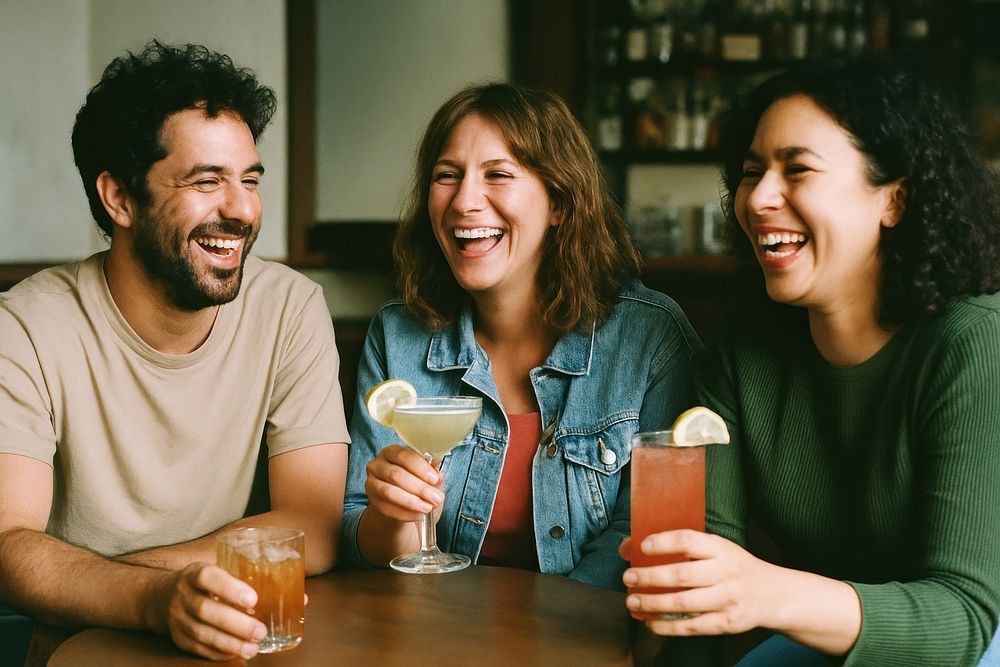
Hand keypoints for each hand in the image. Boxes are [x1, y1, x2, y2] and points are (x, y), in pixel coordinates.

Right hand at [152, 562, 266, 660]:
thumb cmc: (205, 583)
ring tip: (253, 647)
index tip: (253, 599)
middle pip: (205, 610)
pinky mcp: (178, 638)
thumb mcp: (217, 570)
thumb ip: (244, 577)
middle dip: (235, 623)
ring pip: (201, 633)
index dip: (229, 588)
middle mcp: (182, 595)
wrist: (164, 596)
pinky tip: (237, 653)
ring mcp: (177, 618)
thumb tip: (289, 591)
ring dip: (229, 643)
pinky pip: (198, 648)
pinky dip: (220, 653)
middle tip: (260, 631)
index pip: (207, 577)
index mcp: (194, 573)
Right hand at [364, 444, 445, 522]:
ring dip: (411, 501)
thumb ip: (432, 471)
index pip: (403, 455)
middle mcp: (377, 464)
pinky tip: (418, 515)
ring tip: (427, 508)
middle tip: (436, 498)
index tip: (435, 479)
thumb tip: (437, 464)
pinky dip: (405, 513)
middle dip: (419, 487)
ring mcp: (371, 483)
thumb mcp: (427, 477)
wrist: (402, 506)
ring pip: (389, 492)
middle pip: (396, 474)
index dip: (420, 467)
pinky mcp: (372, 501)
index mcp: (392, 452)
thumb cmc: (416, 485)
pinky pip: (386, 508)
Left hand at [622, 530, 777, 636]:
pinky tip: (649, 622)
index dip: (664, 542)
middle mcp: (726, 573)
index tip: (643, 546)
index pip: (689, 541)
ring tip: (632, 602)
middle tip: (628, 577)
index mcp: (721, 548)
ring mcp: (727, 600)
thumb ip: (682, 548)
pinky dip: (666, 626)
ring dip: (653, 604)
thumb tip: (631, 546)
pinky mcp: (726, 623)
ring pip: (683, 604)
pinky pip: (691, 627)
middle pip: (682, 576)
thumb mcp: (716, 549)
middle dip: (650, 577)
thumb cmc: (733, 566)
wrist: (772, 594)